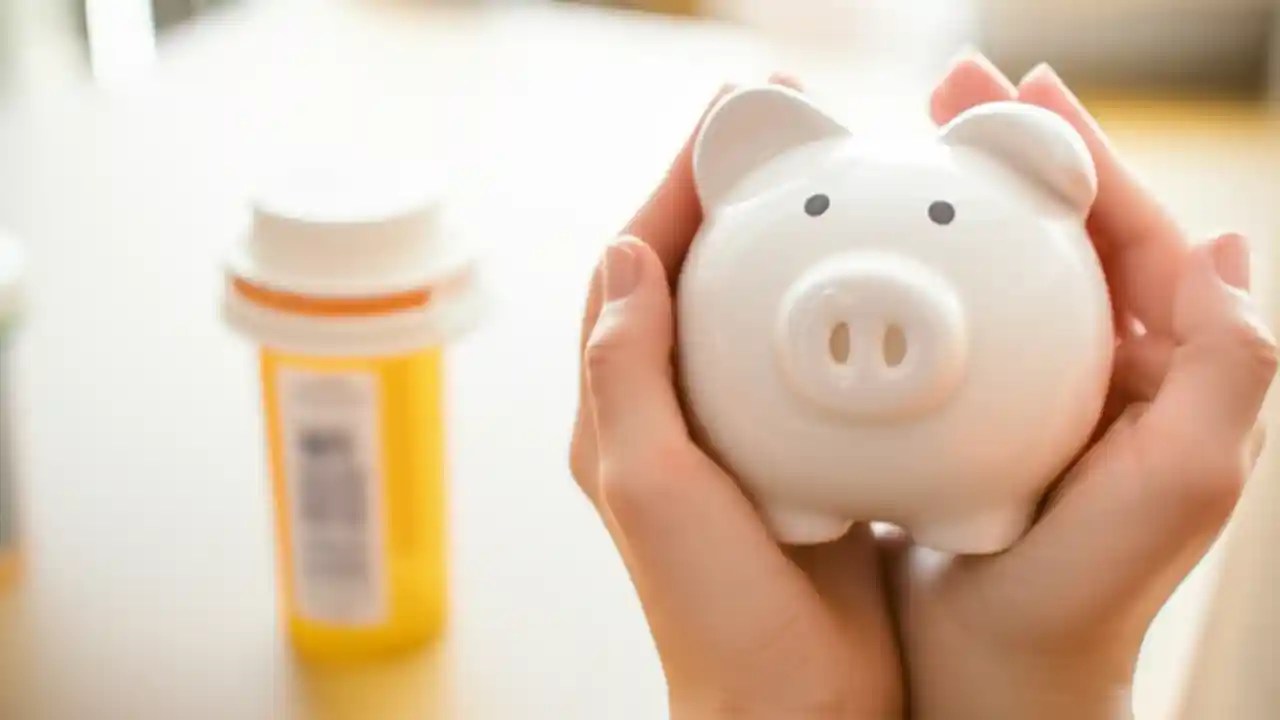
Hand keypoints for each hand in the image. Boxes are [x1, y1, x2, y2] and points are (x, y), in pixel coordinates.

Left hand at [569, 78, 901, 718]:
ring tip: (817, 180)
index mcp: (621, 415)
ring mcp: (734, 433)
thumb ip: (629, 374)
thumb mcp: (653, 487)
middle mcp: (669, 416)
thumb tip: (621, 257)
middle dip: (720, 199)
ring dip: (769, 241)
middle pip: (686, 277)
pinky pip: (800, 357)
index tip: (723, 126)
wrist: (798, 703)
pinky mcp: (793, 453)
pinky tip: (862, 280)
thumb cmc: (715, 618)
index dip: (670, 191)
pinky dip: (820, 306)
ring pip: (743, 310)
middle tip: (774, 132)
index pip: (632, 273)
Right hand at [894, 56, 1277, 719]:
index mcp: (1169, 372)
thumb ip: (1229, 367)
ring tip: (918, 145)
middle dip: (1019, 156)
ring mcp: (1041, 388)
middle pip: (1068, 233)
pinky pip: (959, 322)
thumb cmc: (1083, 595)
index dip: (1085, 157)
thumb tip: (1223, 244)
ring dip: (969, 200)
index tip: (1023, 95)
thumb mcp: (1184, 483)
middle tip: (955, 92)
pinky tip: (888, 248)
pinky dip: (929, 273)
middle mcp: (1111, 370)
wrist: (991, 672)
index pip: (1137, 234)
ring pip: (1008, 269)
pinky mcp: (979, 413)